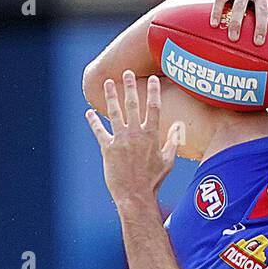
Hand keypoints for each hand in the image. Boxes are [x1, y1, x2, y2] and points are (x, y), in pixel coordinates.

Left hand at [85, 72, 179, 209]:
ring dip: (111, 96)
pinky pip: (100, 132)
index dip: (154, 92)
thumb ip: (173, 141)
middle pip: (132, 104)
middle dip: (130, 87)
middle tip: (127, 73)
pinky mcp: (108, 150)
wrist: (135, 196)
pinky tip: (89, 113)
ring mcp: (121, 141)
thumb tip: (178, 127)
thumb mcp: (168, 161)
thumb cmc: (153, 181)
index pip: (154, 108)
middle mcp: (135, 134)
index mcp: (151, 135)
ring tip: (108, 83)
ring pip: (114, 113)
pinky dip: (94, 122)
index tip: (153, 79)